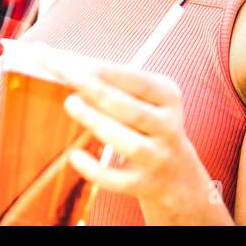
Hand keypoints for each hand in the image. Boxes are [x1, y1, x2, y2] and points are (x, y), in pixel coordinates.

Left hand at [36, 49, 216, 222]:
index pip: (138, 81)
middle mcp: (168, 127)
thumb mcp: (143, 99)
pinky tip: (75, 156)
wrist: (178, 175)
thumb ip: (111, 83)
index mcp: (168, 97)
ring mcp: (158, 157)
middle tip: (68, 76)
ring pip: (128, 143)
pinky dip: (95, 169)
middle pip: (131, 109)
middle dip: (98, 91)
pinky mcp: (144, 184)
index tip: (76, 61)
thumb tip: (66, 63)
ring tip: (70, 102)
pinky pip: (118, 180)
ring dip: (98, 122)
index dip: (107, 71)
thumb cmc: (146, 123)